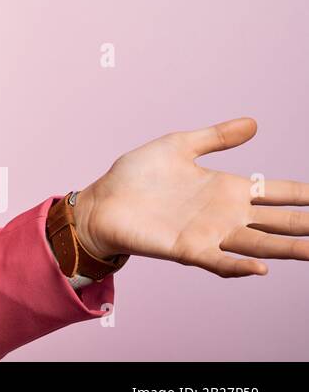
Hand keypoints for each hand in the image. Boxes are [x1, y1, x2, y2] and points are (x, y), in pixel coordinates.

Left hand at [72, 117, 308, 276]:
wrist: (102, 200)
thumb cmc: (137, 175)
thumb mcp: (179, 146)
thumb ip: (216, 137)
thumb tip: (253, 123)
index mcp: (227, 189)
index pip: (277, 192)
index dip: (303, 195)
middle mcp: (225, 215)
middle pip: (277, 222)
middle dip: (304, 225)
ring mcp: (209, 234)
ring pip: (257, 245)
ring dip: (285, 250)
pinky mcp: (186, 249)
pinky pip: (219, 261)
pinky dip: (239, 266)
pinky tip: (261, 268)